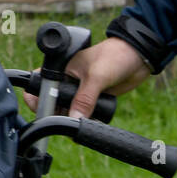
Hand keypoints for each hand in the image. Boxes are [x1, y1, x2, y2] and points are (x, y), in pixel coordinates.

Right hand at [23, 36, 150, 118]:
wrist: (139, 57)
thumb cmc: (113, 56)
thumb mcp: (96, 77)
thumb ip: (84, 99)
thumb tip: (74, 118)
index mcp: (59, 69)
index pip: (38, 86)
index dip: (37, 100)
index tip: (46, 111)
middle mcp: (65, 81)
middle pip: (52, 103)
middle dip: (58, 113)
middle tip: (68, 119)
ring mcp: (78, 91)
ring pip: (68, 110)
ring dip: (73, 118)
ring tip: (82, 120)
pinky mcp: (91, 99)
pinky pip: (83, 113)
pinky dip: (86, 119)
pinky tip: (92, 121)